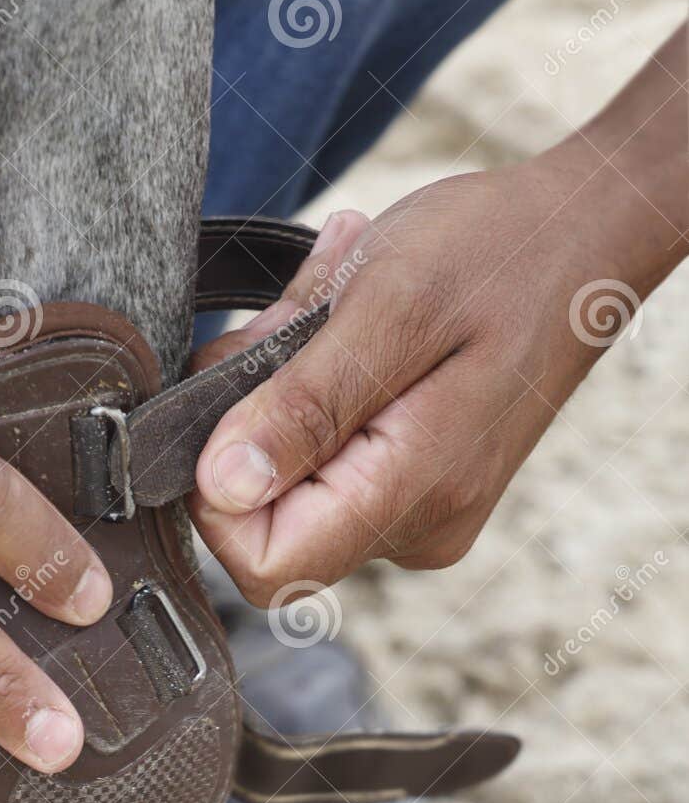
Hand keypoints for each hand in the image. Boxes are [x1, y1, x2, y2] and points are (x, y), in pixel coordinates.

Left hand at [191, 29, 686, 604]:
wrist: (585, 234)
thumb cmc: (500, 251)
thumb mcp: (389, 306)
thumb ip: (303, 406)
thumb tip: (220, 485)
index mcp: (413, 498)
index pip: (267, 567)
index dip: (218, 497)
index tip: (230, 401)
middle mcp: (415, 529)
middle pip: (271, 526)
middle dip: (252, 424)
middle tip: (292, 325)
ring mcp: (418, 514)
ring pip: (292, 485)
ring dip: (284, 393)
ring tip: (337, 308)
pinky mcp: (414, 487)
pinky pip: (327, 459)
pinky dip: (317, 391)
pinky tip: (352, 327)